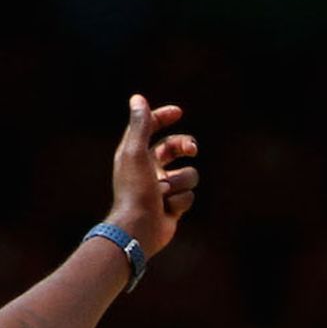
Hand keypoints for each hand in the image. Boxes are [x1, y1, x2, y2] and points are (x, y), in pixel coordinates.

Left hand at [107, 94, 198, 257]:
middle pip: (176, 148)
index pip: (150, 129)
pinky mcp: (172, 205)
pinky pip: (188, 195)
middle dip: (185, 146)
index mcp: (136, 156)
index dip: (163, 118)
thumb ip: (139, 126)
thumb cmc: (135, 190)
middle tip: (192, 149)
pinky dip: (179, 201)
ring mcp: (162, 188)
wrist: (138, 228)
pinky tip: (167, 210)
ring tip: (163, 194)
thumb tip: (138, 98)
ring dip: (179, 183)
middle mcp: (149, 170)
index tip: (178, 112)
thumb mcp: (135, 154)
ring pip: (188, 174)